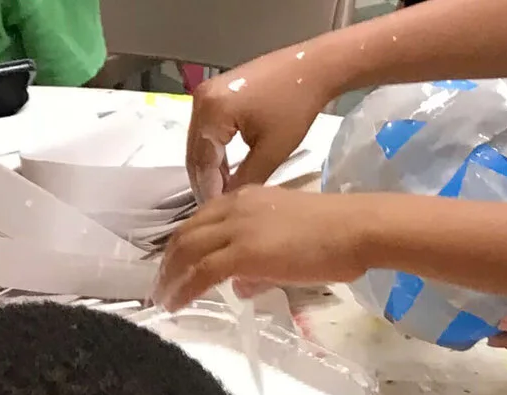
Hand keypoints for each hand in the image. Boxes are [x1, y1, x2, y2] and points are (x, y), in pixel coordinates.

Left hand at [156, 188, 371, 310]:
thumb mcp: (289, 246)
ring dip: (169, 277)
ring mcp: (238, 228)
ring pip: (187, 250)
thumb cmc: (335, 237)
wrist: (355, 229)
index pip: (202, 220)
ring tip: (162, 299)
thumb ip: (260, 266)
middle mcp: (235, 207)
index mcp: (246, 199)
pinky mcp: (244, 251)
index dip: (182, 245)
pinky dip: (183, 289)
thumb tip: (241, 287)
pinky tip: (175, 304)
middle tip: (159, 287)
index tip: (174, 266)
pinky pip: (202, 271)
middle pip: (186, 233)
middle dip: (167, 262)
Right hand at [184, 48, 337, 198]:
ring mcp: (206, 93)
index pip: (201, 163)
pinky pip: (208, 129)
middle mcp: (201, 99)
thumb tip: (227, 203)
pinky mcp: (217, 92)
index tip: (217, 214)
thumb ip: (244, 180)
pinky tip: (227, 169)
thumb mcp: (271, 151)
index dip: (208, 191)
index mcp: (211, 112)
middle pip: (195, 152)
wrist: (311, 67)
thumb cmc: (295, 107)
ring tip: (223, 192)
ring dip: (210, 167)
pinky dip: (215, 150)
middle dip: (205, 181)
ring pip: (200, 142)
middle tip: (217, 208)